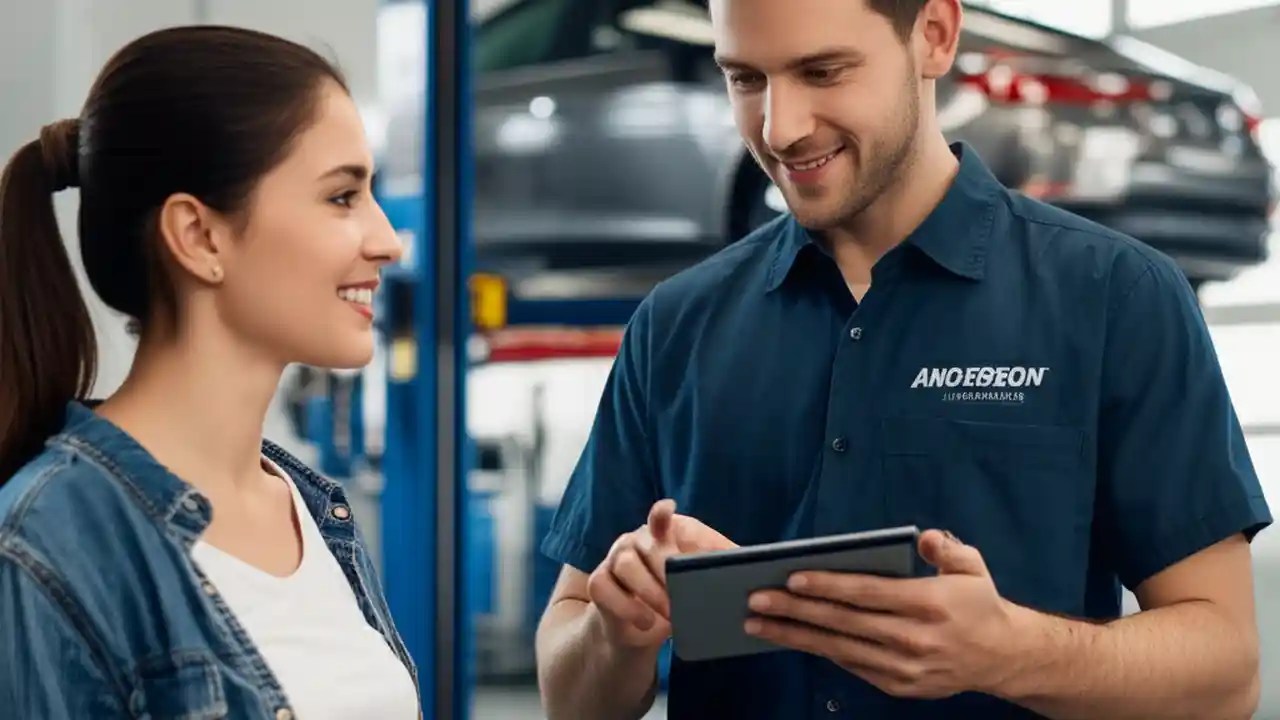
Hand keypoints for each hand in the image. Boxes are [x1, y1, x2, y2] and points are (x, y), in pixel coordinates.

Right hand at [587, 499, 736, 650]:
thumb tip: (753, 563)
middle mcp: (636, 540)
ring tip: (670, 614)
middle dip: (666, 570)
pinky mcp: (599, 582)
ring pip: (625, 564)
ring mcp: (614, 558)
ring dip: (650, 590)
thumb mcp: (700, 580)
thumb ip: (721, 567)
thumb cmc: (676, 594)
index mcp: (663, 534)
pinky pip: (604, 588)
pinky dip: (626, 607)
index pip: (660, 517)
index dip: (662, 514)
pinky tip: (646, 622)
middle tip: (682, 595)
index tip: (668, 510)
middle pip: (647, 546)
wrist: (640, 625)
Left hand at [743, 529, 1020, 698]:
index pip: (866, 593)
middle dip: (794, 610)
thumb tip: (923, 538)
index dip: (827, 585)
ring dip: (794, 636)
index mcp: (928, 605)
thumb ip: (946, 550)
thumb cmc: (978, 604)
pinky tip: (792, 638)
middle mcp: (912, 638)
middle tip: (756, 599)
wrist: (1002, 658)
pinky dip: (819, 652)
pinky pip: (850, 666)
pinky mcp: (897, 686)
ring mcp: (903, 668)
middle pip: (843, 622)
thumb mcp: (972, 568)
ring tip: (757, 624)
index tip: (792, 578)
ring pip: (838, 649)